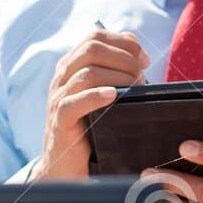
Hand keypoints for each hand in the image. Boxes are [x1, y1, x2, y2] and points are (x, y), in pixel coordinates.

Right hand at [34, 31, 148, 179]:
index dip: (123, 43)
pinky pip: (72, 103)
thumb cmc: (90, 128)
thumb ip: (116, 73)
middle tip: (141, 77)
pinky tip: (112, 96)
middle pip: (91, 48)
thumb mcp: (102, 95)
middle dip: (124, 58)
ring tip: (134, 89)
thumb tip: (140, 55)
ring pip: (86, 72)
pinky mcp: (59, 121)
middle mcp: (62, 77)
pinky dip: (94, 96)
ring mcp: (58, 98)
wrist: (64, 166)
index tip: (144, 60)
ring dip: (117, 77)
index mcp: (71, 66)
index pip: (95, 37)